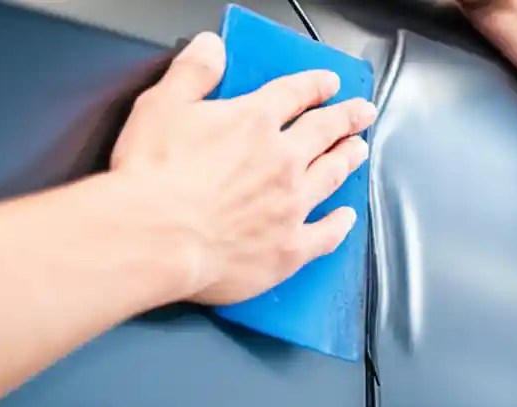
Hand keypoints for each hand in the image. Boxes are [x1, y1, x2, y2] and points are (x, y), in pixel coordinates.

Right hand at [111, 32, 376, 304]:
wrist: (157, 237)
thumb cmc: (154, 176)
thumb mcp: (163, 104)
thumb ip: (193, 72)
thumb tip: (212, 47)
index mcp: (254, 122)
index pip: (294, 94)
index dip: (315, 85)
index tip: (330, 83)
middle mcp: (282, 161)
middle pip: (324, 132)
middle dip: (346, 119)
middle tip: (362, 113)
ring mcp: (291, 205)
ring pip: (332, 175)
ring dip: (348, 160)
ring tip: (359, 150)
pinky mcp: (289, 248)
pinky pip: (326, 234)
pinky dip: (340, 225)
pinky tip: (346, 218)